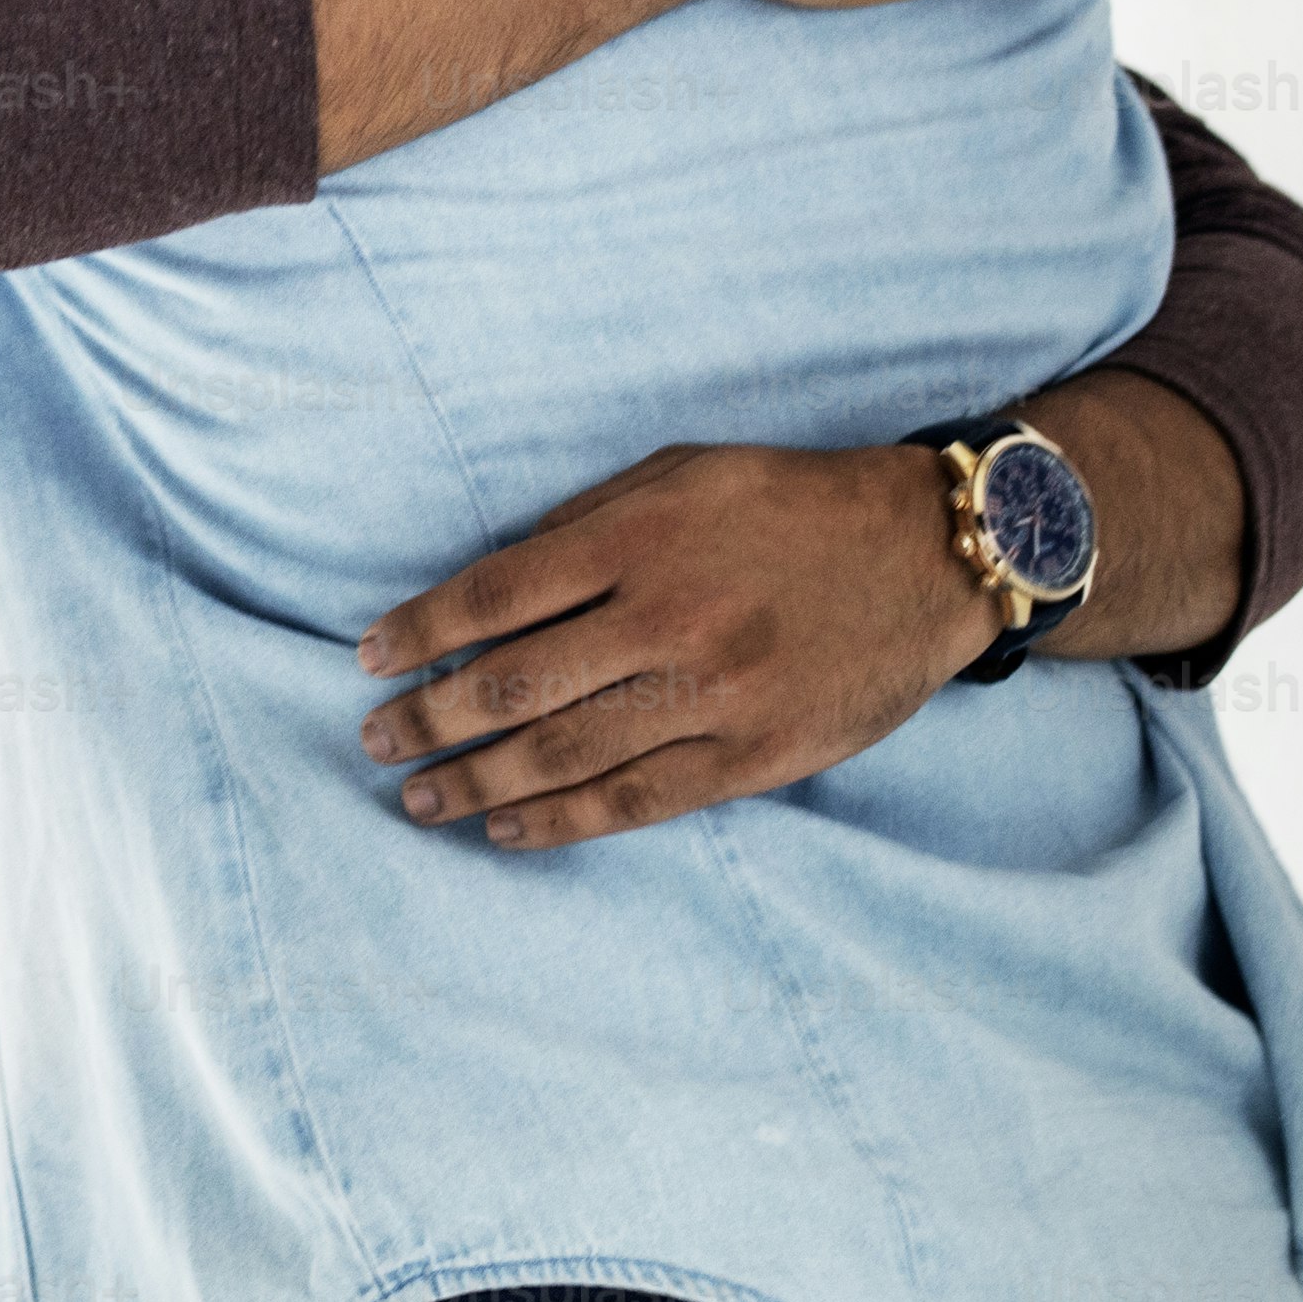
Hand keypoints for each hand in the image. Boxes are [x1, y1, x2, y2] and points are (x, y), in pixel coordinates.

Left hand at [356, 441, 1000, 853]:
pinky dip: (559, 821)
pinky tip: (505, 829)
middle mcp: (667, 620)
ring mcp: (712, 697)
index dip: (420, 632)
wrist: (933, 555)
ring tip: (418, 798)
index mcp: (641, 540)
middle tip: (376, 741)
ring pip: (562, 754)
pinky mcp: (753, 757)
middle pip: (513, 684)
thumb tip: (492, 581)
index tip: (369, 659)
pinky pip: (635, 801)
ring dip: (475, 781)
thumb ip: (587, 519)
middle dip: (428, 718)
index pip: (495, 594)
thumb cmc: (794, 505)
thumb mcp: (686, 472)